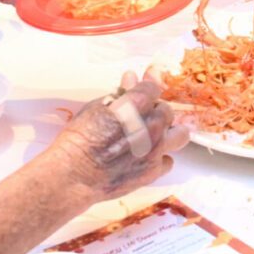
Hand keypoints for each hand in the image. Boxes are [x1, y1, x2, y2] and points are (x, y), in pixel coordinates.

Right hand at [45, 77, 187, 202]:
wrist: (74, 175)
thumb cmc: (78, 139)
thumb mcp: (96, 108)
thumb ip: (119, 94)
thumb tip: (131, 78)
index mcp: (137, 104)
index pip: (153, 88)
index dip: (144, 92)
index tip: (136, 98)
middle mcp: (152, 125)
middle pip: (166, 111)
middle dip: (154, 112)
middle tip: (139, 120)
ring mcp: (156, 150)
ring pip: (180, 134)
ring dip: (169, 132)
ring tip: (154, 136)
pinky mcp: (153, 171)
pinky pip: (168, 161)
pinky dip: (159, 158)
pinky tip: (145, 158)